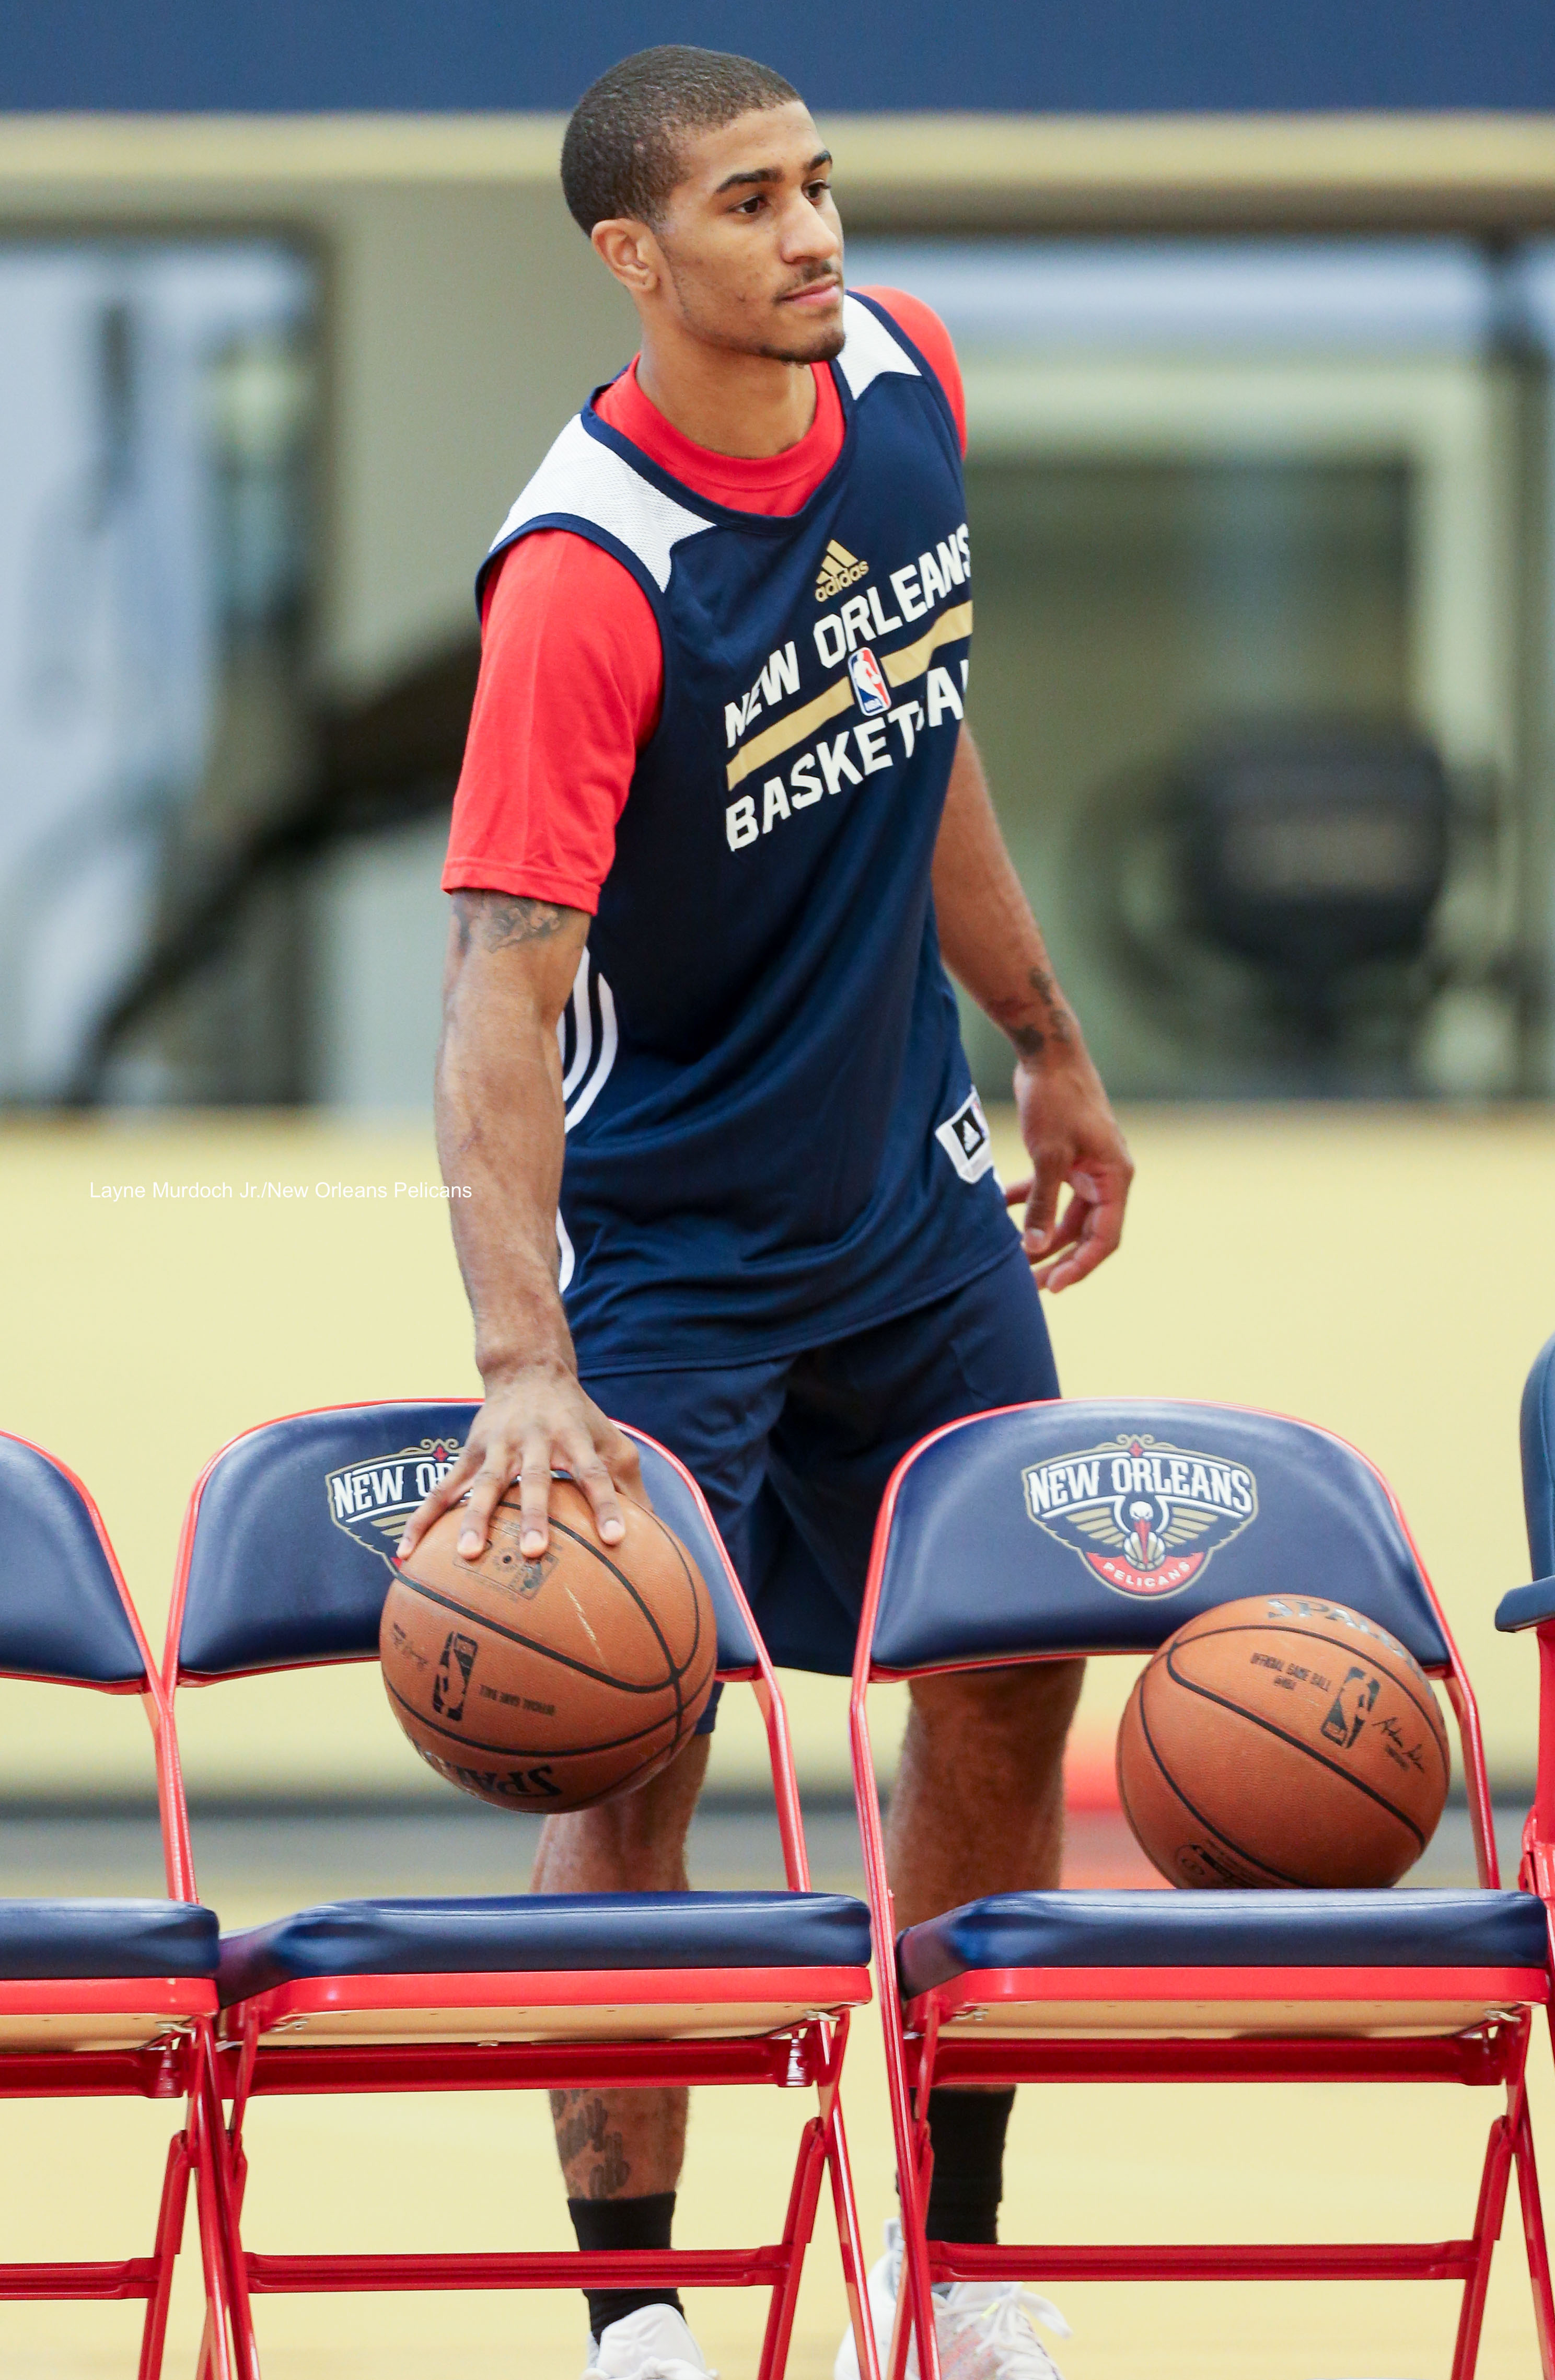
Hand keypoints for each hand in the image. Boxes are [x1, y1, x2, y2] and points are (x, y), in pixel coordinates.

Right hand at [395, 1360, 643, 1563]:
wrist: (528, 1370)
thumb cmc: (579, 1417)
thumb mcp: (611, 1442)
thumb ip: (630, 1486)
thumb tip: (658, 1540)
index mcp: (575, 1439)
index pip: (595, 1474)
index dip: (607, 1505)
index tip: (617, 1539)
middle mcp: (536, 1441)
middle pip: (535, 1480)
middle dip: (533, 1515)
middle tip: (532, 1552)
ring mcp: (497, 1447)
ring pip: (483, 1485)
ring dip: (473, 1520)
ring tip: (467, 1555)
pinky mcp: (468, 1454)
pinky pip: (441, 1490)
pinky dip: (423, 1521)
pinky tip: (406, 1554)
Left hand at [1003, 1052, 1132, 1293]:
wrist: (1048, 1053)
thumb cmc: (1057, 1099)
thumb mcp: (1049, 1156)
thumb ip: (1044, 1205)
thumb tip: (1036, 1248)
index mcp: (1115, 1178)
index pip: (1105, 1237)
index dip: (1081, 1265)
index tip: (1054, 1285)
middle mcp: (1106, 1176)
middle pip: (1085, 1231)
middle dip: (1057, 1257)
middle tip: (1029, 1284)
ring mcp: (1086, 1166)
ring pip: (1064, 1214)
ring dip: (1040, 1234)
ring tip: (1013, 1258)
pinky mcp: (1065, 1156)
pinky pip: (1048, 1190)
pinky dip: (1026, 1201)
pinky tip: (997, 1207)